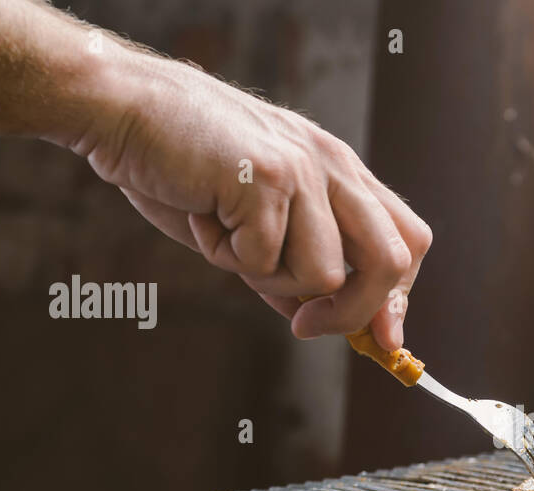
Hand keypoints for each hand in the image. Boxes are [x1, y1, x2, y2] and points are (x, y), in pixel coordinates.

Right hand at [74, 50, 429, 348]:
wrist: (125, 110)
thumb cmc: (184, 167)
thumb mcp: (256, 223)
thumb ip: (297, 266)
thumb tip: (331, 321)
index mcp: (342, 172)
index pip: (408, 239)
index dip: (399, 296)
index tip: (381, 338)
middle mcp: (333, 165)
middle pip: (391, 261)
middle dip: (354, 312)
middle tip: (305, 324)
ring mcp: (304, 168)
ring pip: (325, 274)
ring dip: (270, 280)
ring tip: (229, 239)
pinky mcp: (268, 178)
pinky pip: (265, 261)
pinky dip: (227, 257)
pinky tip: (205, 215)